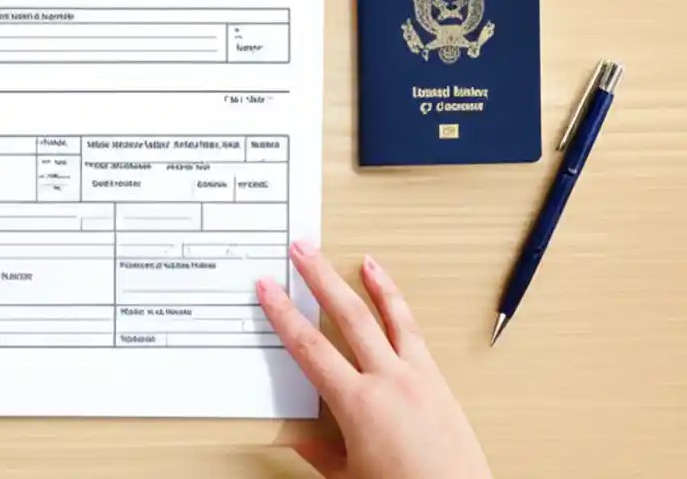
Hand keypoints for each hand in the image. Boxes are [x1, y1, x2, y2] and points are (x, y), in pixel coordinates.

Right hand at [256, 241, 491, 478]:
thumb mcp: (348, 476)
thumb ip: (321, 451)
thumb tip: (299, 436)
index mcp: (357, 404)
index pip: (309, 348)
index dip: (284, 315)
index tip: (268, 289)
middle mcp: (388, 380)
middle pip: (347, 316)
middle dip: (320, 279)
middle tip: (302, 250)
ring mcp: (417, 376)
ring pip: (388, 316)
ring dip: (368, 284)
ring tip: (355, 258)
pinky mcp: (438, 380)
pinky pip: (415, 333)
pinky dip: (400, 309)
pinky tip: (392, 295)